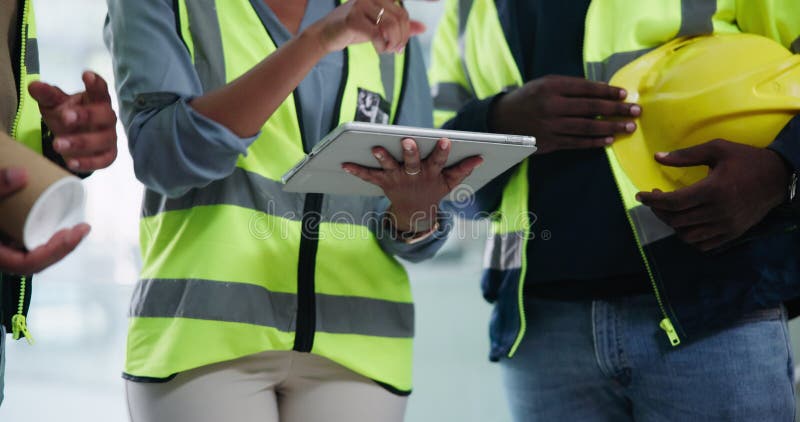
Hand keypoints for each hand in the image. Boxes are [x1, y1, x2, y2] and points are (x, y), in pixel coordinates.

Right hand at [0, 167, 89, 273]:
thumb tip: (23, 174)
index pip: (27, 264)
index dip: (55, 252)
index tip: (75, 233)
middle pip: (34, 262)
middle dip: (62, 249)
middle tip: (83, 228)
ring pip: (29, 254)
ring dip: (54, 245)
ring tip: (75, 228)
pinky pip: (21, 244)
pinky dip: (39, 238)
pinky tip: (57, 231)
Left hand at [29, 71, 117, 172]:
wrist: (73, 142)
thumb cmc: (67, 118)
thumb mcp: (54, 105)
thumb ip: (47, 95)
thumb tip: (34, 86)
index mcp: (96, 100)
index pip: (100, 90)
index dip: (96, 83)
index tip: (86, 75)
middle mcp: (107, 118)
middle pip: (106, 114)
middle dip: (87, 116)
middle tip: (66, 117)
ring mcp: (110, 137)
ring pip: (104, 139)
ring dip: (82, 142)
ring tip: (59, 144)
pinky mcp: (108, 155)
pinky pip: (103, 160)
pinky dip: (88, 162)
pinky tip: (71, 162)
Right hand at [308, 0, 425, 53]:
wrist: (326, 35)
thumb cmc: (354, 29)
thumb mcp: (380, 27)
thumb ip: (401, 26)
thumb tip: (424, 28)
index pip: (403, 9)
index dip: (418, 11)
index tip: (430, 11)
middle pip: (401, 18)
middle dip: (402, 38)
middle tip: (396, 50)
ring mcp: (361, 5)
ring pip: (391, 26)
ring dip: (393, 43)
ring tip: (387, 50)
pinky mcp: (353, 18)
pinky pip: (378, 34)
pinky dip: (382, 46)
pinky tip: (379, 49)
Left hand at [342, 138, 482, 231]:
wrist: (414, 213)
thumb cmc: (432, 190)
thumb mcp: (450, 182)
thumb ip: (463, 170)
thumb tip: (480, 157)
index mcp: (431, 174)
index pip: (439, 161)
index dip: (443, 151)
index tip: (446, 140)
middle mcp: (414, 176)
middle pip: (412, 163)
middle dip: (410, 152)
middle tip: (408, 141)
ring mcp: (398, 179)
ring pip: (390, 167)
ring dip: (383, 158)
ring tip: (375, 148)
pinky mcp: (384, 182)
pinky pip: (369, 176)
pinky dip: (357, 170)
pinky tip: (344, 163)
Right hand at [491, 75, 640, 153]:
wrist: (502, 119)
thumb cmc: (529, 98)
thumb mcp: (545, 83)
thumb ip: (570, 86)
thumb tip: (601, 91)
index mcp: (552, 87)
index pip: (587, 89)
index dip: (608, 92)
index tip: (625, 94)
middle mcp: (552, 106)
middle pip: (591, 109)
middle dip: (616, 110)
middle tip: (635, 111)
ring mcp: (551, 126)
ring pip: (587, 128)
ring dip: (611, 128)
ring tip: (628, 127)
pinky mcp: (549, 142)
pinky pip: (577, 143)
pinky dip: (594, 142)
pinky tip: (609, 141)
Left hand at [636, 139, 789, 251]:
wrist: (778, 177)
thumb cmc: (746, 159)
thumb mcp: (717, 149)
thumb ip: (685, 155)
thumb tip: (657, 157)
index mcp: (713, 190)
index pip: (672, 202)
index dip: (652, 200)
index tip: (640, 195)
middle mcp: (718, 212)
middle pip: (676, 220)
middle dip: (658, 210)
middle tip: (655, 199)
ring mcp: (726, 226)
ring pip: (686, 235)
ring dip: (672, 224)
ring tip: (671, 210)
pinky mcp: (732, 234)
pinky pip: (702, 244)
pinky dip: (689, 236)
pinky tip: (687, 222)